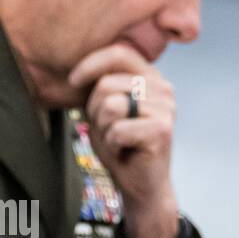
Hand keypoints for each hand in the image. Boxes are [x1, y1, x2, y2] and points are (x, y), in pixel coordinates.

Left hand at [68, 43, 178, 237]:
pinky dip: (112, 144)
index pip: (118, 53)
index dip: (90, 64)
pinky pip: (117, 129)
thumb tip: (76, 68)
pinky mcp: (162, 130)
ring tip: (118, 138)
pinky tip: (125, 151)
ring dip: (104, 127)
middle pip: (107, 83)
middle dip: (95, 109)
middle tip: (109, 127)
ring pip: (110, 105)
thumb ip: (100, 84)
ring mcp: (166, 108)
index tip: (72, 82)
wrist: (140, 183)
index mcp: (150, 76)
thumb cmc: (119, 142)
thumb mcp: (103, 106)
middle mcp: (163, 88)